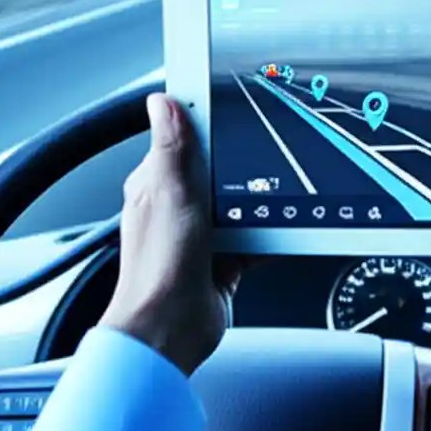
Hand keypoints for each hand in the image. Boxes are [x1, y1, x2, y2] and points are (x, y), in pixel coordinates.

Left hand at [100, 93, 241, 375]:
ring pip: (237, 203)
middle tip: (257, 157)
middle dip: (237, 165)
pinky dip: (266, 234)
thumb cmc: (159, 267)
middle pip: (215, 170)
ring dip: (253, 202)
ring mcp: (200, 235)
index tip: (226, 105)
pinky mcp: (223, 260)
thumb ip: (171, 147)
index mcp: (154, 185)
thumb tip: (162, 102)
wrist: (170, 329)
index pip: (179, 140)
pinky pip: (252, 237)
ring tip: (266, 197)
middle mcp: (176, 208)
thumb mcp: (170, 192)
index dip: (202, 122)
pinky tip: (276, 230)